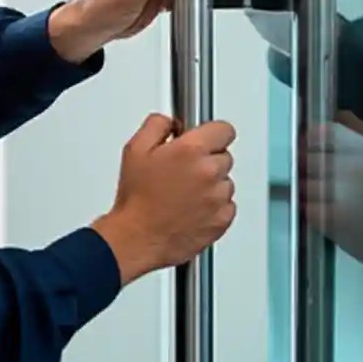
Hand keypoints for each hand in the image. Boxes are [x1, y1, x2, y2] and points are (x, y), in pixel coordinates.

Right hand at [92, 114, 237, 282]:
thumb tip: (171, 123)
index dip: (213, 134)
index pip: (225, 130)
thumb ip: (157, 126)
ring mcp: (218, 197)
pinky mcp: (222, 220)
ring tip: (184, 195)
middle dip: (208, 161)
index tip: (206, 139)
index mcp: (192, 150)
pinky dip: (215, 208)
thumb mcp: (135, 150)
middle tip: (184, 172)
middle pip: (224, 156)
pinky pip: (227, 206)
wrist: (136, 239)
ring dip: (211, 185)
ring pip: (226, 183)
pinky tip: (192, 210)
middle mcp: (210, 172)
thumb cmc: (136, 200)